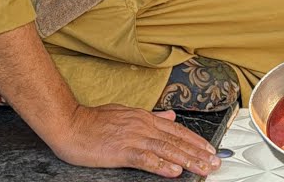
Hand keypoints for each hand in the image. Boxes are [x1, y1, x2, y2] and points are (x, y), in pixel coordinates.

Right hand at [47, 104, 220, 178]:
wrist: (69, 122)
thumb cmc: (92, 121)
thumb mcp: (125, 112)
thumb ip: (149, 117)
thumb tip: (169, 116)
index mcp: (145, 118)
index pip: (177, 130)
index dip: (196, 140)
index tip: (210, 149)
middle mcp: (143, 126)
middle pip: (177, 141)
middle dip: (198, 153)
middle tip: (215, 163)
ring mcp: (133, 138)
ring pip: (167, 150)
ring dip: (188, 160)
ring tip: (203, 168)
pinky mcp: (121, 151)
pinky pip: (146, 159)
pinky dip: (163, 165)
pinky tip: (175, 171)